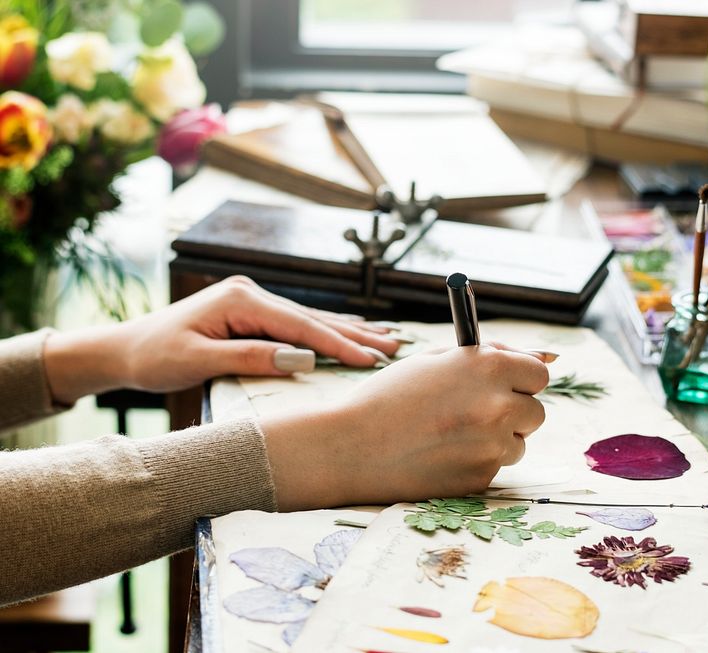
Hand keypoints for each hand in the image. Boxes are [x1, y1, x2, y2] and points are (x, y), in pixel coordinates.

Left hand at [44, 276, 400, 403]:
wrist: (123, 350)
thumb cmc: (154, 357)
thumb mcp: (197, 360)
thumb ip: (250, 357)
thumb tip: (300, 360)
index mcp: (240, 299)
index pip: (300, 327)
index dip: (337, 345)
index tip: (370, 360)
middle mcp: (251, 293)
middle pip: (313, 319)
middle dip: (356, 335)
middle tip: (396, 347)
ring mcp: (253, 300)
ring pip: (311, 320)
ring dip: (349, 331)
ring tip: (387, 338)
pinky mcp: (252, 311)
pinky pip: (298, 323)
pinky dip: (327, 330)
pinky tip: (351, 329)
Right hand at [260, 343, 549, 508]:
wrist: (351, 446)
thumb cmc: (389, 397)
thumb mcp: (435, 361)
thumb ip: (488, 356)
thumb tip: (542, 358)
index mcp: (489, 367)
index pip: (538, 373)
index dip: (522, 380)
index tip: (507, 386)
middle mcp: (499, 404)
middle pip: (536, 412)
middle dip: (514, 412)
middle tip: (474, 413)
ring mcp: (493, 445)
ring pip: (517, 443)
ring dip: (496, 440)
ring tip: (449, 436)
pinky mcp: (482, 477)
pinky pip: (494, 467)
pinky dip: (476, 463)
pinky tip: (440, 456)